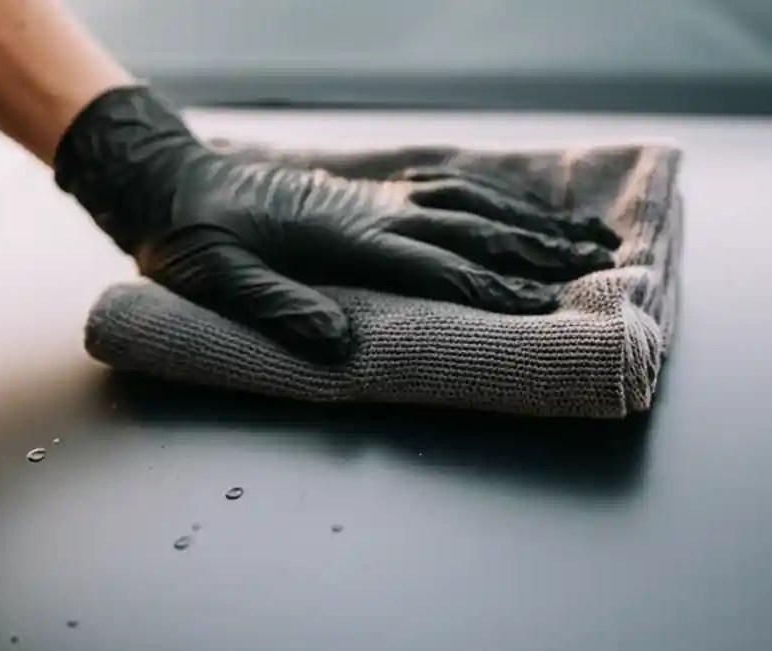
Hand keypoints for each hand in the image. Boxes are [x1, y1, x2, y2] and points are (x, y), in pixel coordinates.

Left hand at [55, 86, 618, 362]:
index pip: (441, 270)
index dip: (497, 290)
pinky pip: (443, 187)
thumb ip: (281, 312)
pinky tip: (509, 206)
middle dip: (540, 250)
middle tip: (601, 263)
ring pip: (469, 204)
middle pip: (474, 231)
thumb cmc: (192, 240)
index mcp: (350, 240)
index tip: (552, 305)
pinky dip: (488, 197)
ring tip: (584, 231)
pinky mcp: (364, 192)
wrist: (170, 182)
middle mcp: (375, 213)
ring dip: (529, 220)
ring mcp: (373, 197)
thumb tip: (343, 347)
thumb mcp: (220, 284)